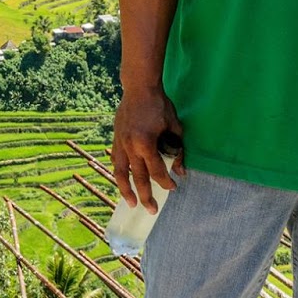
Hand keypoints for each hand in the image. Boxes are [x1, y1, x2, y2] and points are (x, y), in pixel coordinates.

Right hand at [111, 85, 184, 213]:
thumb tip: (181, 171)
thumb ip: (178, 150)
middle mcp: (130, 146)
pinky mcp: (116, 137)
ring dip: (125, 189)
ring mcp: (120, 142)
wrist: (139, 88)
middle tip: (152, 210)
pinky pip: (116, 160)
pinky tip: (122, 179)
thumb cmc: (160, 105)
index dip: (166, 182)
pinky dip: (119, 172)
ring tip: (130, 203)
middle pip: (138, 177)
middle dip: (145, 195)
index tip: (173, 188)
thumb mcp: (175, 127)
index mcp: (145, 143)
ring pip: (120, 172)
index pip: (156, 171)